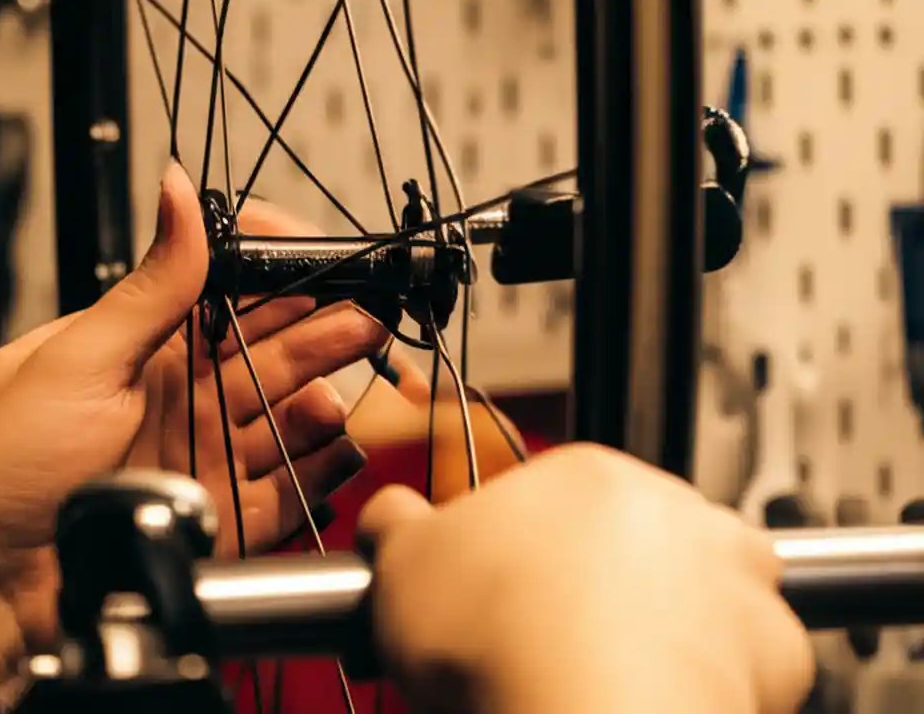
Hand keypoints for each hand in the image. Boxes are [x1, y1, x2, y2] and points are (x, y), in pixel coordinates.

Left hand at [0, 163, 385, 652]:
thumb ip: (146, 287)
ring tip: (347, 384)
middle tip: (365, 312)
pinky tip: (337, 446)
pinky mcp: (221, 519)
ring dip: (325, 395)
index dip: (270, 275)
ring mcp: (202, 457)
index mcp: (140, 351)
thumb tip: (176, 192)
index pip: (222, 297)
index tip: (311, 258)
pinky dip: (320, 469)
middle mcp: (178, 400)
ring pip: (285, 417)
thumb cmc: (3, 472)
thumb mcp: (76, 362)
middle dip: (322, 328)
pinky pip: (288, 489)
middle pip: (268, 353)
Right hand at [358, 444, 813, 713]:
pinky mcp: (776, 646)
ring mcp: (731, 574)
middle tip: (548, 641)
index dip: (520, 556)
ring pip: (699, 591)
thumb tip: (391, 516)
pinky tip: (656, 699)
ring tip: (606, 675)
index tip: (501, 598)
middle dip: (599, 584)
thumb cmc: (500, 640)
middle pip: (632, 541)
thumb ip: (396, 523)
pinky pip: (743, 658)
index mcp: (584, 475)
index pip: (553, 504)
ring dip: (665, 623)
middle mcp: (671, 509)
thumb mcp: (402, 563)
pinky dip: (711, 679)